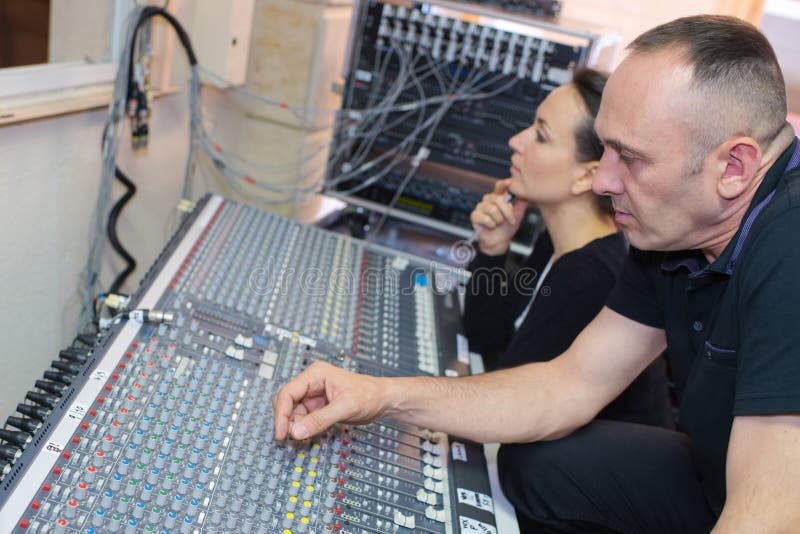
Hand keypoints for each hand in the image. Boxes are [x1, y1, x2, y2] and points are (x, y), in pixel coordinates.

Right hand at [272, 362, 386, 439]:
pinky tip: (310, 434)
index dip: (281, 414)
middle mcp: (311, 383)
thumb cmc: (369, 395)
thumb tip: (296, 432)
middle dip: (287, 420)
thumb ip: (320, 420)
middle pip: (286, 402)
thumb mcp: (345, 407)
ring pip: (293, 412)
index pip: (288, 393)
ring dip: (296, 426)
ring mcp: (314, 395)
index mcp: (316, 374)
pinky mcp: (318, 406)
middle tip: (293, 437)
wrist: (383, 399)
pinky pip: (303, 418)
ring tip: (306, 436)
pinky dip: (304, 428)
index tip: (281, 433)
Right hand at [469, 179, 528, 254]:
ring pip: (492, 209)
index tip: (509, 182)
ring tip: (498, 224)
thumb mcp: (518, 215)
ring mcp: (480, 207)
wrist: (499, 241)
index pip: (499, 187)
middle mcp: (488, 200)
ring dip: (499, 220)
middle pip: (498, 199)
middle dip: (507, 212)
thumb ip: (521, 204)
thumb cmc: (507, 227)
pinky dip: (491, 224)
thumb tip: (525, 194)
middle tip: (510, 221)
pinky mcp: (474, 215)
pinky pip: (486, 218)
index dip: (503, 184)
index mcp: (498, 197)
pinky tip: (491, 226)